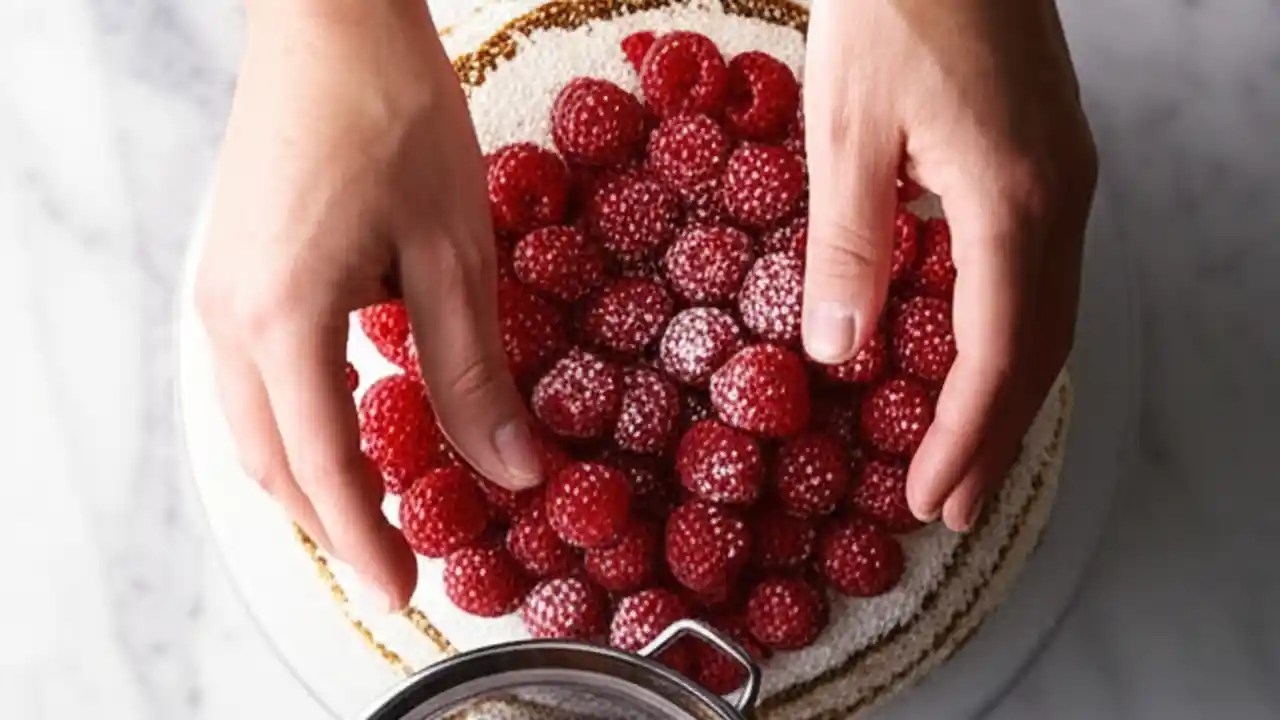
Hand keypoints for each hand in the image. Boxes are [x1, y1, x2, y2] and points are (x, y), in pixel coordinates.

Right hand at [196, 0, 540, 609]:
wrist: (328, 19)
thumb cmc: (393, 114)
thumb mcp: (455, 251)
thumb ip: (475, 371)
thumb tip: (515, 469)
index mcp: (283, 317)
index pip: (321, 465)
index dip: (364, 538)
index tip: (406, 588)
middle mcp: (231, 317)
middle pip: (274, 460)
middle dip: (335, 521)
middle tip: (401, 559)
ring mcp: (221, 292)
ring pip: (256, 426)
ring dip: (314, 477)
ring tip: (379, 509)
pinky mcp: (234, 270)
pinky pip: (256, 380)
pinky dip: (300, 425)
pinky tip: (350, 424)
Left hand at [802, 0, 1096, 530]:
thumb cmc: (895, 3)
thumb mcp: (846, 131)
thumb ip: (847, 246)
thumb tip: (837, 350)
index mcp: (1012, 203)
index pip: (996, 354)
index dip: (962, 436)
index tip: (926, 496)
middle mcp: (1057, 200)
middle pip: (1037, 349)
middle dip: (993, 435)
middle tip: (950, 503)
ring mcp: (1061, 177)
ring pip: (1043, 314)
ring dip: (1003, 390)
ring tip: (962, 449)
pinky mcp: (1043, 159)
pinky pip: (1033, 271)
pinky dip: (1001, 332)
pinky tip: (963, 350)